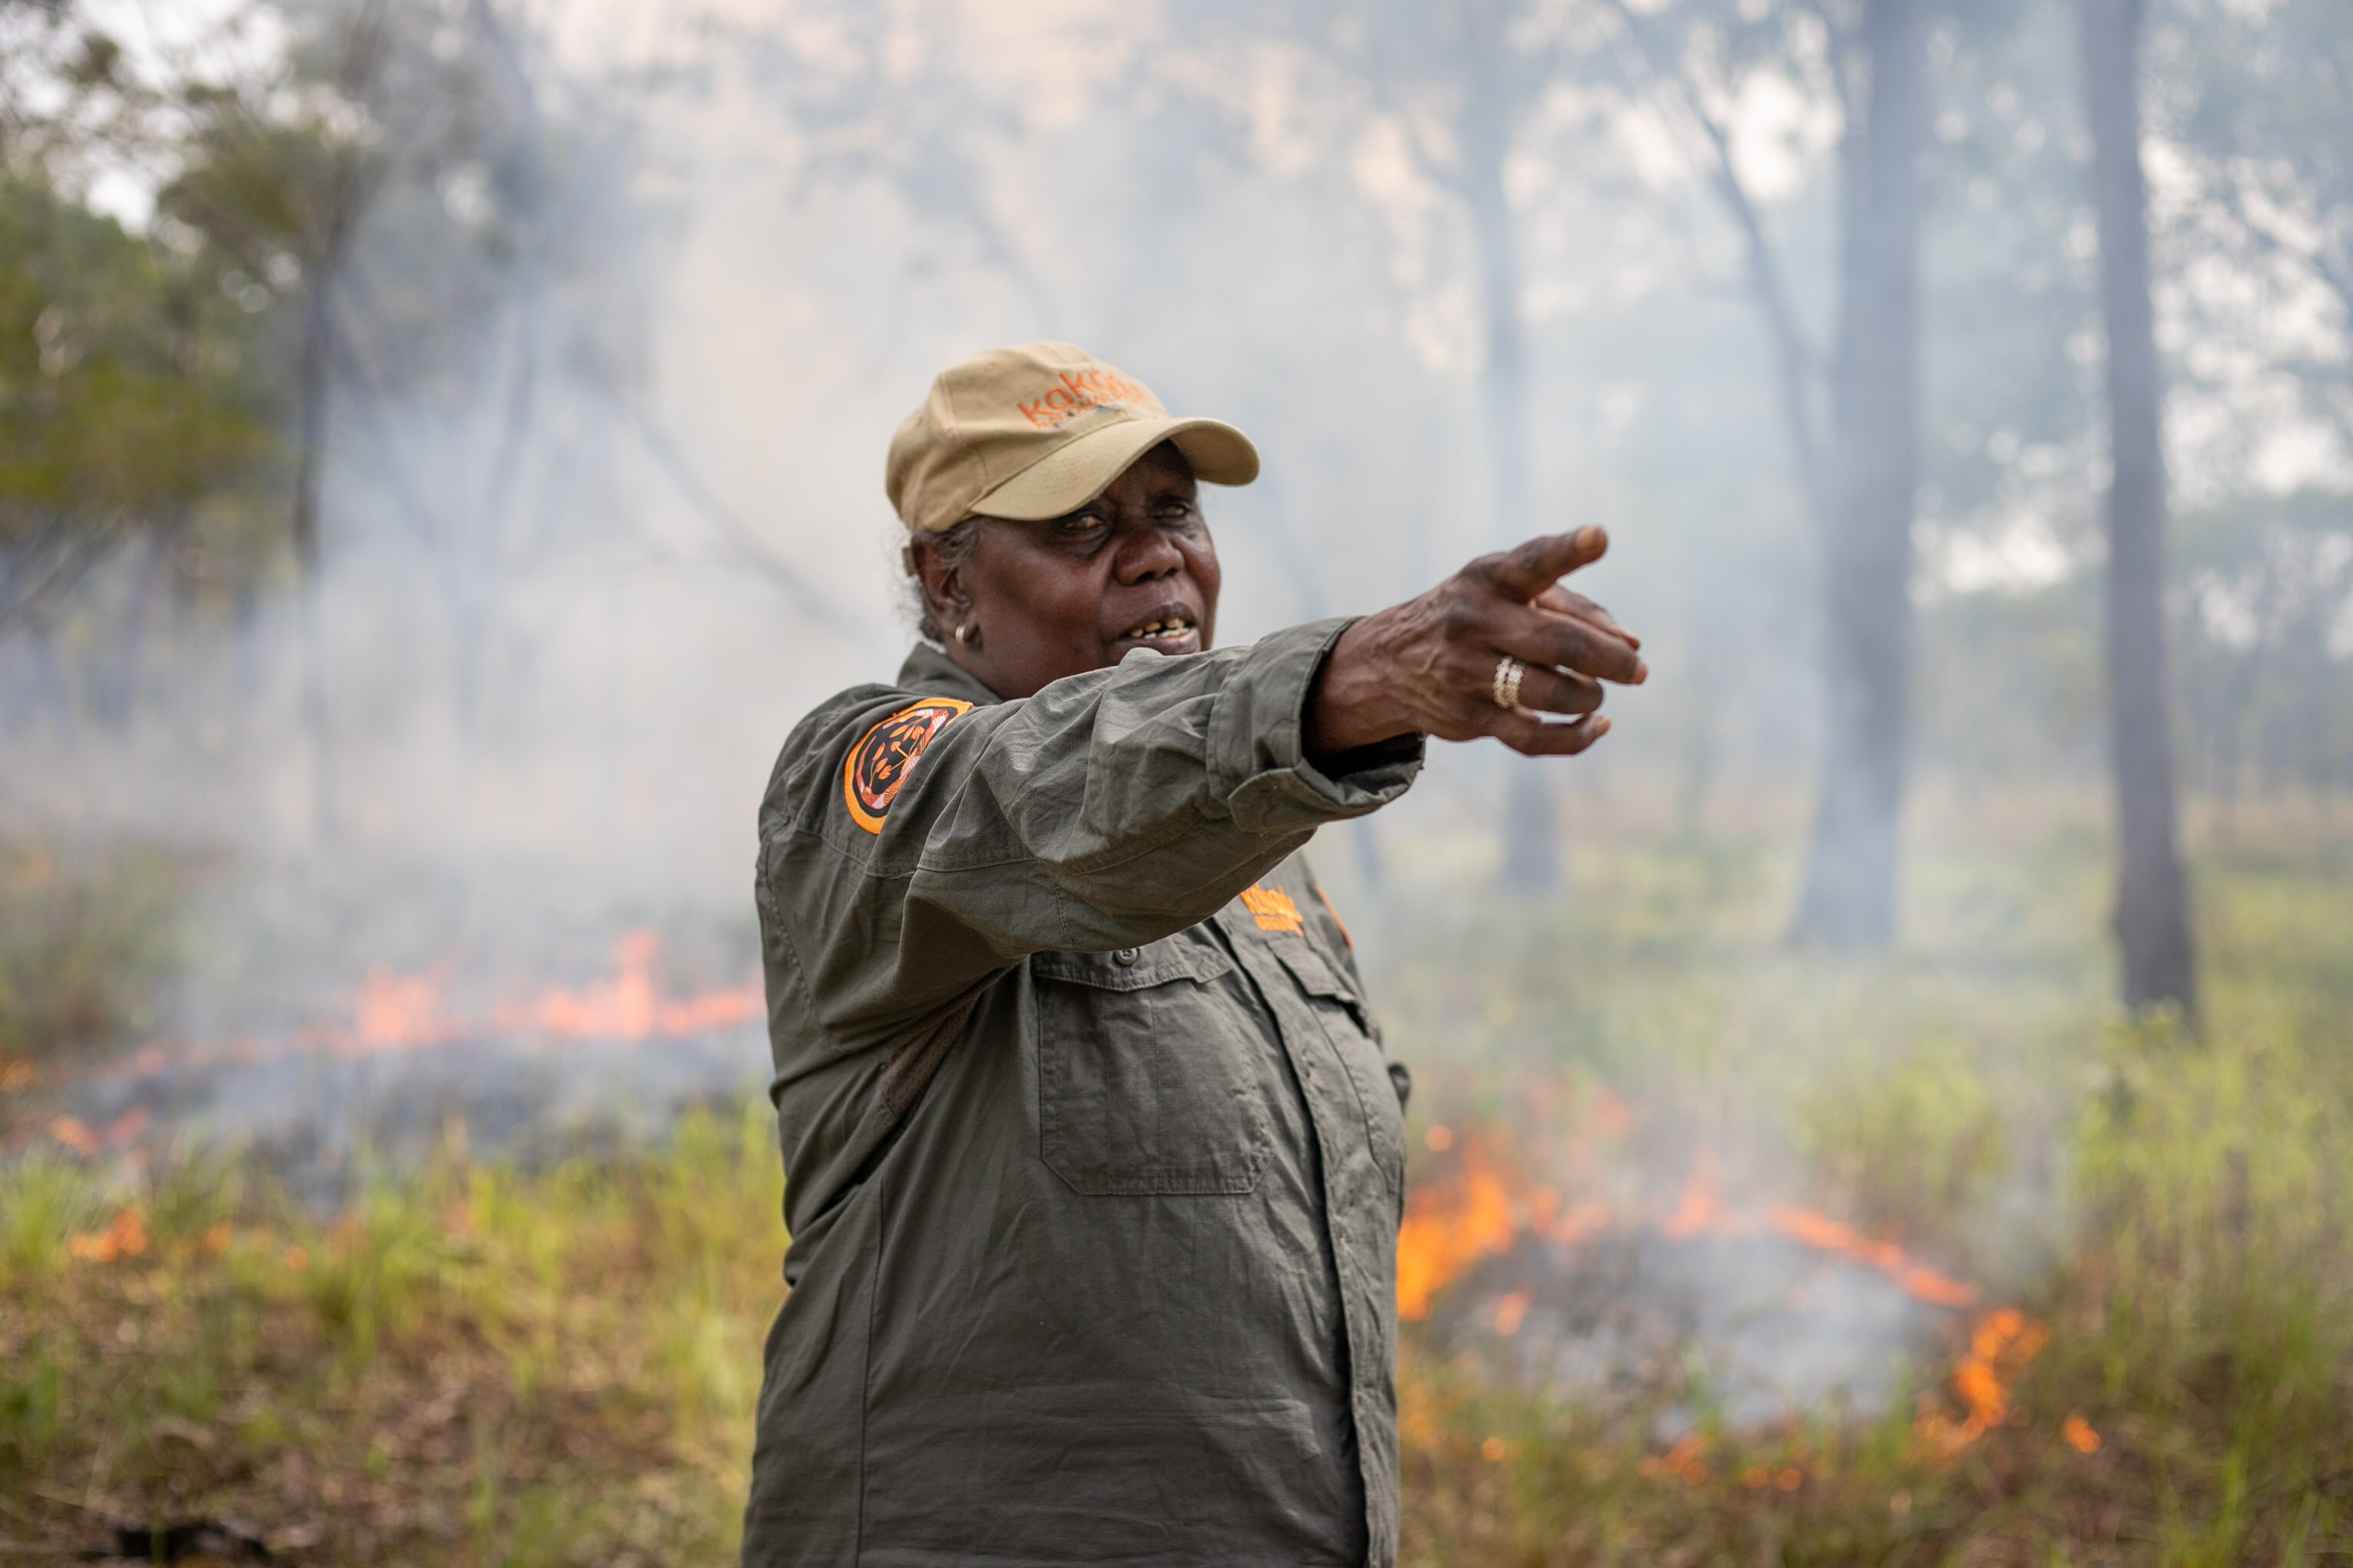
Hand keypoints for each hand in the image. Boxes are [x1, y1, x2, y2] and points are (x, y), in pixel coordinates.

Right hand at [1305, 528, 1645, 758]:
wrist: (1393, 660)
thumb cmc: (1478, 614)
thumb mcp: (1513, 592)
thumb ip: (1577, 609)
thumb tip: (1632, 644)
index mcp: (1489, 578)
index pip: (1532, 562)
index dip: (1568, 550)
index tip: (1599, 537)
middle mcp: (1474, 621)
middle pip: (1557, 643)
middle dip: (1610, 660)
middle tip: (1637, 670)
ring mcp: (1467, 672)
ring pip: (1548, 693)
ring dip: (1588, 696)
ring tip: (1594, 693)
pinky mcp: (1468, 717)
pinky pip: (1532, 737)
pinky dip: (1572, 738)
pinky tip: (1595, 727)